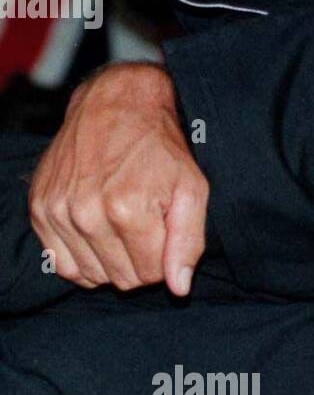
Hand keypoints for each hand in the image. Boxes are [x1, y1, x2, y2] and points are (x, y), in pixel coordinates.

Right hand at [29, 62, 207, 294]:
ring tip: (121, 227)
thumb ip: (188, 243)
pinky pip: (61, 264)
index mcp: (126, 210)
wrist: (116, 106)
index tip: (164, 233)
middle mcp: (86, 213)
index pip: (152, 277)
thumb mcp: (192, 192)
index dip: (165, 261)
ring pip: (93, 275)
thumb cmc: (161, 150)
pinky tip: (98, 236)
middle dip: (140, 262)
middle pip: (123, 279)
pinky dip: (82, 259)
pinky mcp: (40, 208)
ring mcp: (57, 211)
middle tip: (144, 228)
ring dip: (111, 260)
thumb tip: (178, 289)